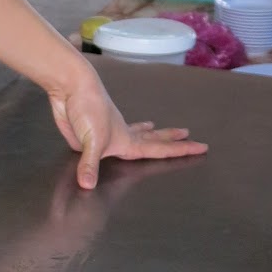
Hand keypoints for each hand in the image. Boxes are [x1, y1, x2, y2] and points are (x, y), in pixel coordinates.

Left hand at [47, 63, 207, 189]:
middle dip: (170, 140)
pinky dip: (115, 136)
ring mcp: (105, 133)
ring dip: (145, 133)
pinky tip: (113, 136)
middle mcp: (120, 135)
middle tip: (189, 135)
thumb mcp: (90, 141)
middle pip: (151, 139)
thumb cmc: (88, 109)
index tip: (201, 146)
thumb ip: (90, 165)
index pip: (159, 148)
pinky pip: (108, 139)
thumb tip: (88, 185)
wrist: (71, 86)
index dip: (180, 150)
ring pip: (132, 133)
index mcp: (127, 139)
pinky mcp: (88, 133)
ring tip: (155, 128)